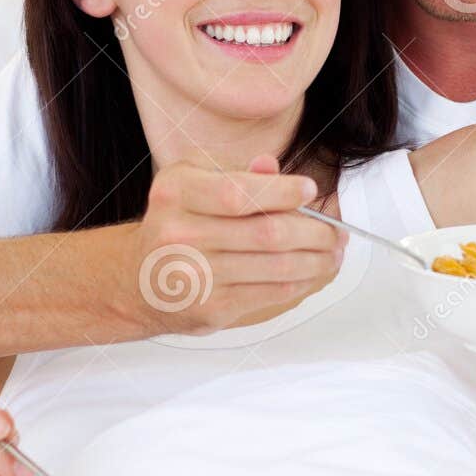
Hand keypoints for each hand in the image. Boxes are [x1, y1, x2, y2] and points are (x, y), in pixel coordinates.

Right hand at [127, 154, 343, 334]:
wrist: (138, 281)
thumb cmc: (175, 223)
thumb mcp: (192, 182)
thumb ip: (234, 172)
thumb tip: (273, 167)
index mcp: (176, 193)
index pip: (238, 193)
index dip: (282, 192)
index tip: (310, 191)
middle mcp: (180, 234)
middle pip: (266, 233)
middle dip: (314, 231)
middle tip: (336, 229)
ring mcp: (195, 276)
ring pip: (275, 266)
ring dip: (316, 259)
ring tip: (333, 251)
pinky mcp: (210, 308)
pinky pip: (270, 292)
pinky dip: (301, 281)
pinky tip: (313, 272)